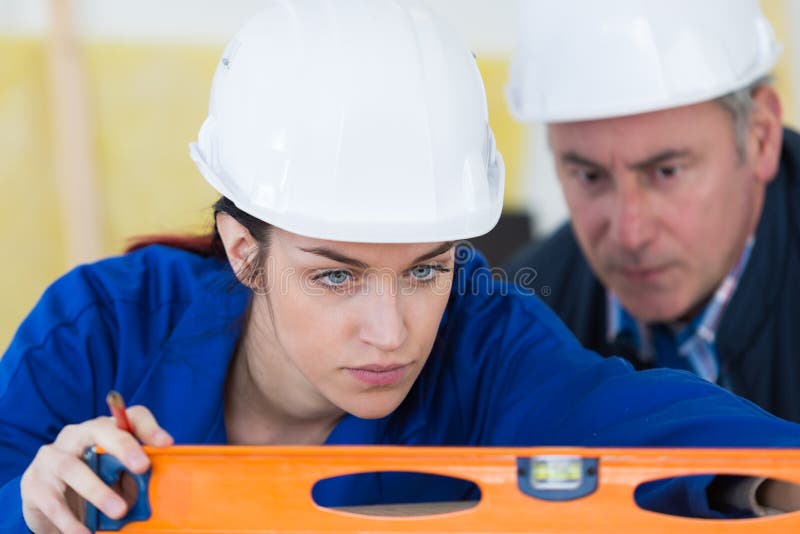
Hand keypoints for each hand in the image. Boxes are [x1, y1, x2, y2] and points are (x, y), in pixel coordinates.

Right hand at [20, 405, 172, 533]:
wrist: (46, 499)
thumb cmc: (93, 480)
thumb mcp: (116, 473)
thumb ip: (135, 473)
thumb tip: (159, 484)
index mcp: (103, 429)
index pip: (129, 417)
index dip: (149, 427)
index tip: (166, 443)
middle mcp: (76, 435)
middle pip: (99, 430)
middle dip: (123, 447)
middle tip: (142, 467)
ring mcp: (51, 456)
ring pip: (72, 468)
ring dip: (97, 491)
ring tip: (119, 511)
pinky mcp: (34, 483)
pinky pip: (52, 501)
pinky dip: (71, 519)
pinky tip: (86, 533)